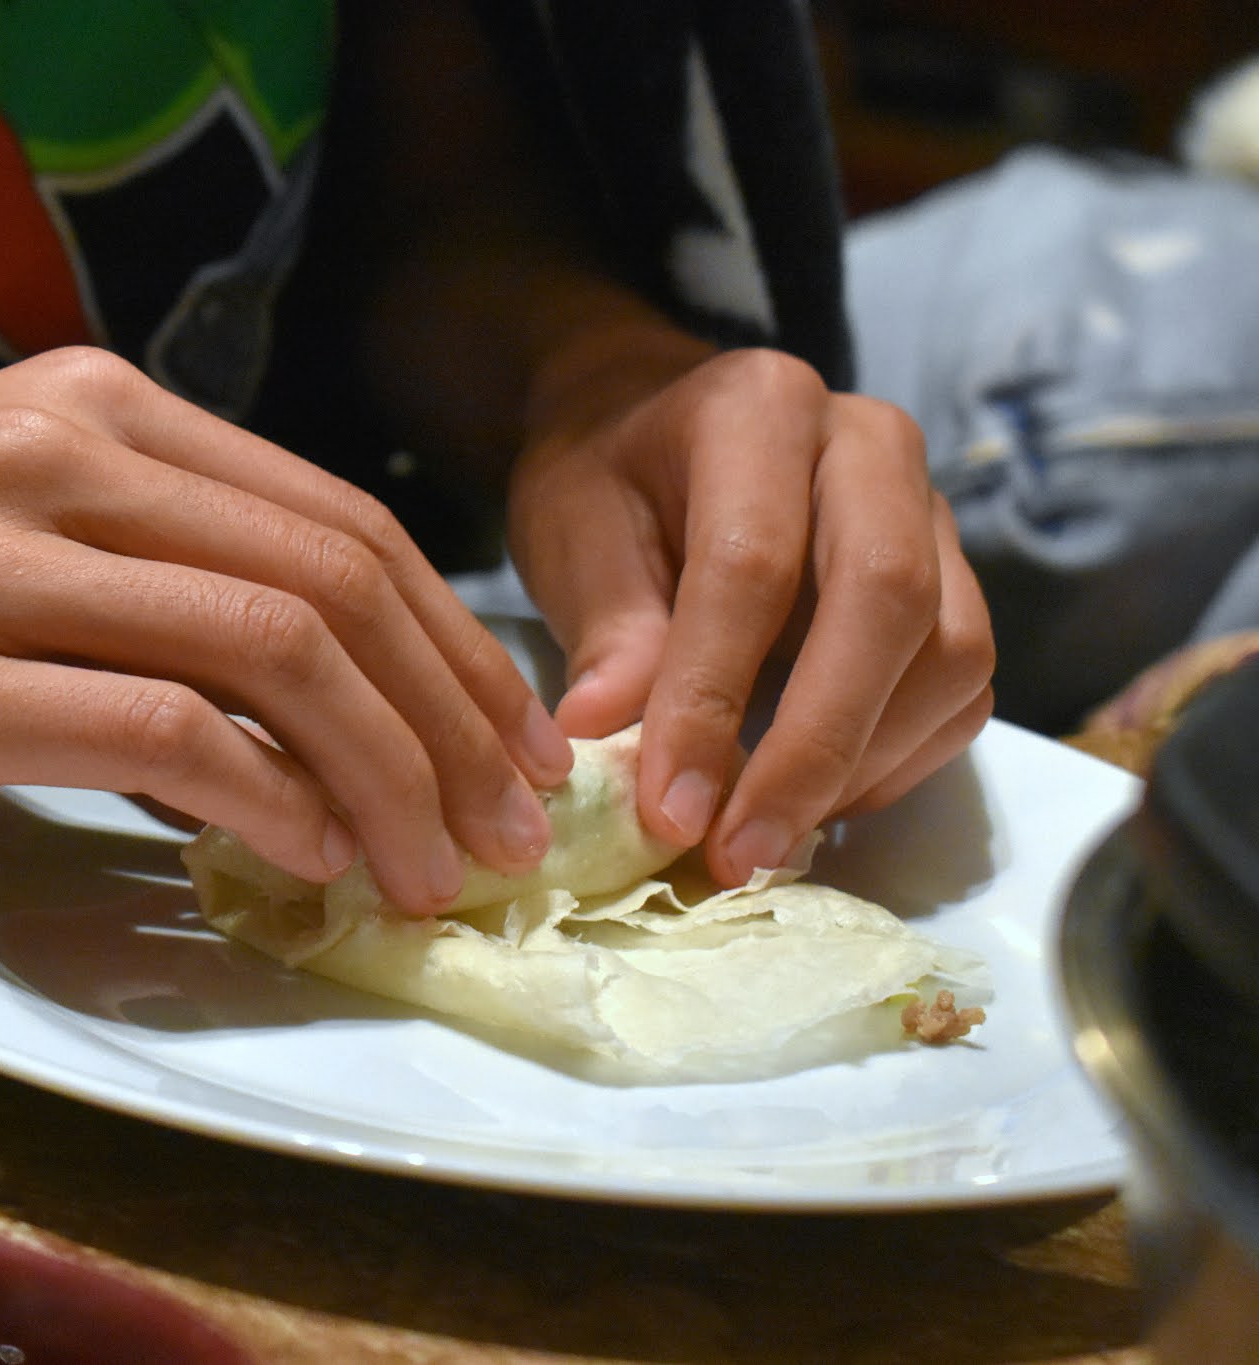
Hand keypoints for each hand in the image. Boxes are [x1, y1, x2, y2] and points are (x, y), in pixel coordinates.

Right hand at [0, 348, 571, 912]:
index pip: (341, 518)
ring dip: (389, 775)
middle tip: (506, 829)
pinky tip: (308, 859)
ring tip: (433, 873)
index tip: (508, 743)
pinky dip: (267, 801)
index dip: (455, 643)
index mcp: (99, 409)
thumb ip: (141, 556)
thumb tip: (303, 685)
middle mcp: (70, 458)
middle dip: (455, 720)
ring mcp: (1, 563)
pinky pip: (164, 730)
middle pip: (340, 580)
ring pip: (278, 649)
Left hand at [510, 346, 994, 884]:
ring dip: (862, 767)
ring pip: (950, 653)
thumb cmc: (609, 484)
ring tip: (763, 838)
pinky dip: (895, 765)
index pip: (753, 566)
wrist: (656, 434)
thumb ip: (604, 631)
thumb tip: (605, 740)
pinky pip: (961, 690)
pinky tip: (811, 805)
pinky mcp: (956, 584)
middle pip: (888, 601)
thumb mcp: (573, 535)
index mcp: (759, 408)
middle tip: (740, 850)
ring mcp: (931, 513)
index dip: (711, 699)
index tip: (669, 808)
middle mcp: (871, 446)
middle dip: (815, 746)